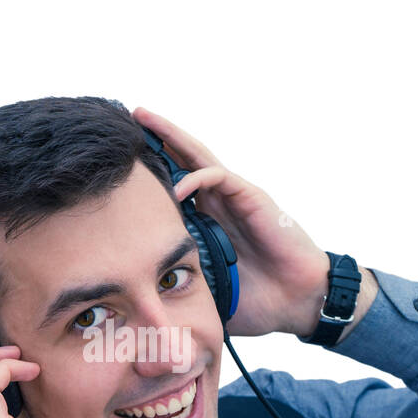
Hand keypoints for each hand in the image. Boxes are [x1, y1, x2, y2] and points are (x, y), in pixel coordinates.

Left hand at [132, 106, 331, 337]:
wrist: (296, 301)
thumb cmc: (256, 299)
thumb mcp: (206, 290)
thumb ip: (179, 285)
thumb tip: (140, 302)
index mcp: (206, 220)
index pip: (174, 186)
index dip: (151, 170)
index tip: (121, 162)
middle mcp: (218, 202)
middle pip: (183, 158)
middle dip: (157, 136)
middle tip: (130, 115)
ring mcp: (235, 197)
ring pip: (199, 157)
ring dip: (172, 137)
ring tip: (144, 120)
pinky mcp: (252, 198)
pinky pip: (220, 178)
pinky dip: (196, 177)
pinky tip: (175, 186)